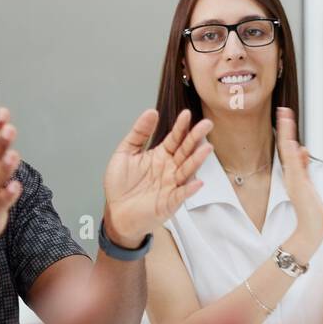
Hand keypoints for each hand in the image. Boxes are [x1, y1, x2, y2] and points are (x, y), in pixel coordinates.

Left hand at [102, 108, 214, 244]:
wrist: (115, 211)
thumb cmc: (121, 185)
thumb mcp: (125, 153)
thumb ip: (139, 133)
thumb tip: (151, 112)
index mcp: (160, 155)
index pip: (174, 138)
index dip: (181, 127)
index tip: (186, 114)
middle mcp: (169, 168)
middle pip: (185, 150)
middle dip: (196, 138)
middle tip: (206, 124)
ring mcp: (172, 185)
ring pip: (187, 169)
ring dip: (197, 160)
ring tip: (206, 148)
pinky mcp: (170, 202)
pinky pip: (182, 194)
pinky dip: (189, 189)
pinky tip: (197, 182)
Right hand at [276, 107, 322, 262]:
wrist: (311, 226)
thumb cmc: (310, 208)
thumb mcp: (307, 182)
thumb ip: (304, 166)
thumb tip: (302, 149)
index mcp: (293, 172)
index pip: (288, 147)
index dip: (287, 131)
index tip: (285, 115)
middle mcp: (291, 173)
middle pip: (285, 145)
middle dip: (284, 127)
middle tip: (283, 110)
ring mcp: (294, 178)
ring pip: (288, 152)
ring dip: (287, 134)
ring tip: (285, 117)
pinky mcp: (299, 185)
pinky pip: (294, 166)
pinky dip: (292, 154)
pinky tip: (292, 141)